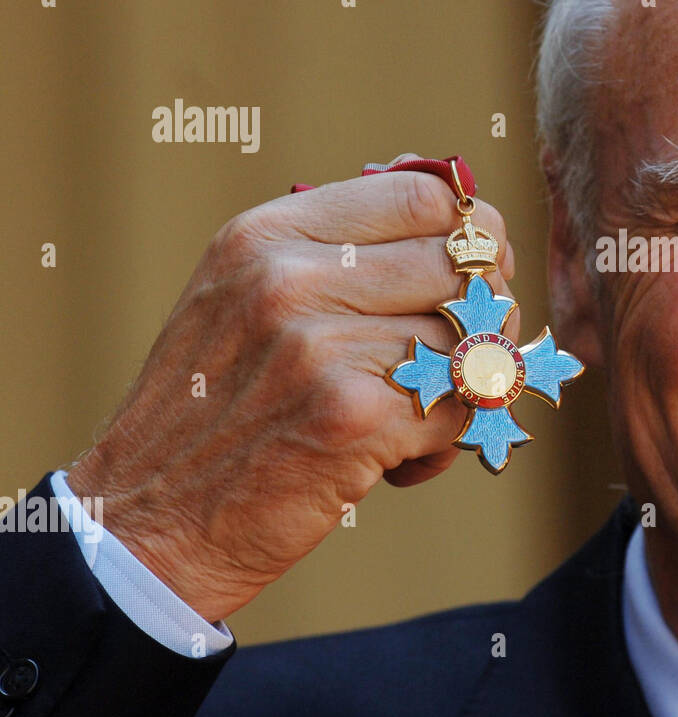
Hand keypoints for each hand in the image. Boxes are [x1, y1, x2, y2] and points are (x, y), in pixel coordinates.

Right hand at [64, 162, 516, 621]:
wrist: (149, 522)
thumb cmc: (219, 410)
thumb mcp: (249, 296)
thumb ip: (342, 252)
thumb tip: (460, 212)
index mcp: (268, 234)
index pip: (423, 194)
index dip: (475, 232)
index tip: (480, 271)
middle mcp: (289, 278)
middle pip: (462, 263)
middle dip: (489, 311)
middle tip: (468, 354)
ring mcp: (319, 346)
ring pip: (468, 341)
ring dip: (465, 388)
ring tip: (415, 420)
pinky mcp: (351, 416)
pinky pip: (460, 406)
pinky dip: (448, 440)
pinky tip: (401, 462)